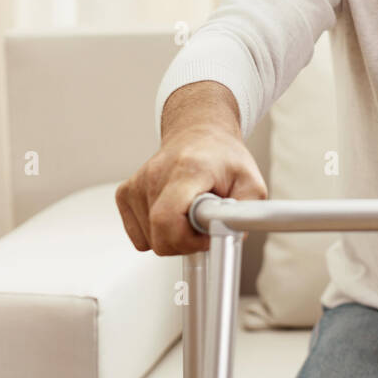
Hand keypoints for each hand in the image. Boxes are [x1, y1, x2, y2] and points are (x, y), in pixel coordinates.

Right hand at [115, 120, 267, 256]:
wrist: (199, 135)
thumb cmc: (224, 158)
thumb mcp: (251, 183)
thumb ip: (246, 213)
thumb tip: (230, 237)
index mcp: (187, 170)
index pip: (167, 220)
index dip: (191, 240)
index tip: (209, 233)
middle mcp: (156, 175)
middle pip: (159, 237)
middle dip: (185, 243)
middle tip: (203, 226)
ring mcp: (136, 184)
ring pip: (150, 240)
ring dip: (174, 237)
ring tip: (190, 213)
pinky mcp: (125, 193)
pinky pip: (140, 237)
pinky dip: (158, 233)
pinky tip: (173, 213)